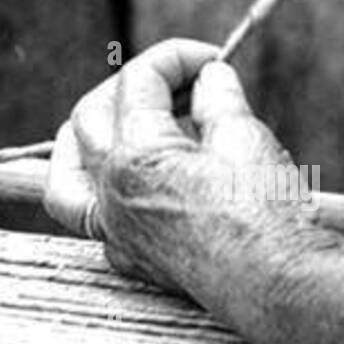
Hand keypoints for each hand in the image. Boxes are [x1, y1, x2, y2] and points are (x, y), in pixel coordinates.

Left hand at [44, 38, 343, 343]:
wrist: (278, 285)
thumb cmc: (268, 215)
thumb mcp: (247, 139)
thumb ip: (217, 100)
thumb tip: (210, 77)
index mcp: (136, 156)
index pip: (138, 81)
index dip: (176, 58)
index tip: (214, 60)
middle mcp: (111, 193)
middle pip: (90, 116)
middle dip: (130, 87)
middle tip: (179, 84)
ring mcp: (115, 231)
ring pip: (65, 174)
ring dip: (87, 138)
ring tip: (122, 121)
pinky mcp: (131, 259)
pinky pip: (92, 217)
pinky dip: (103, 188)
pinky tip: (135, 180)